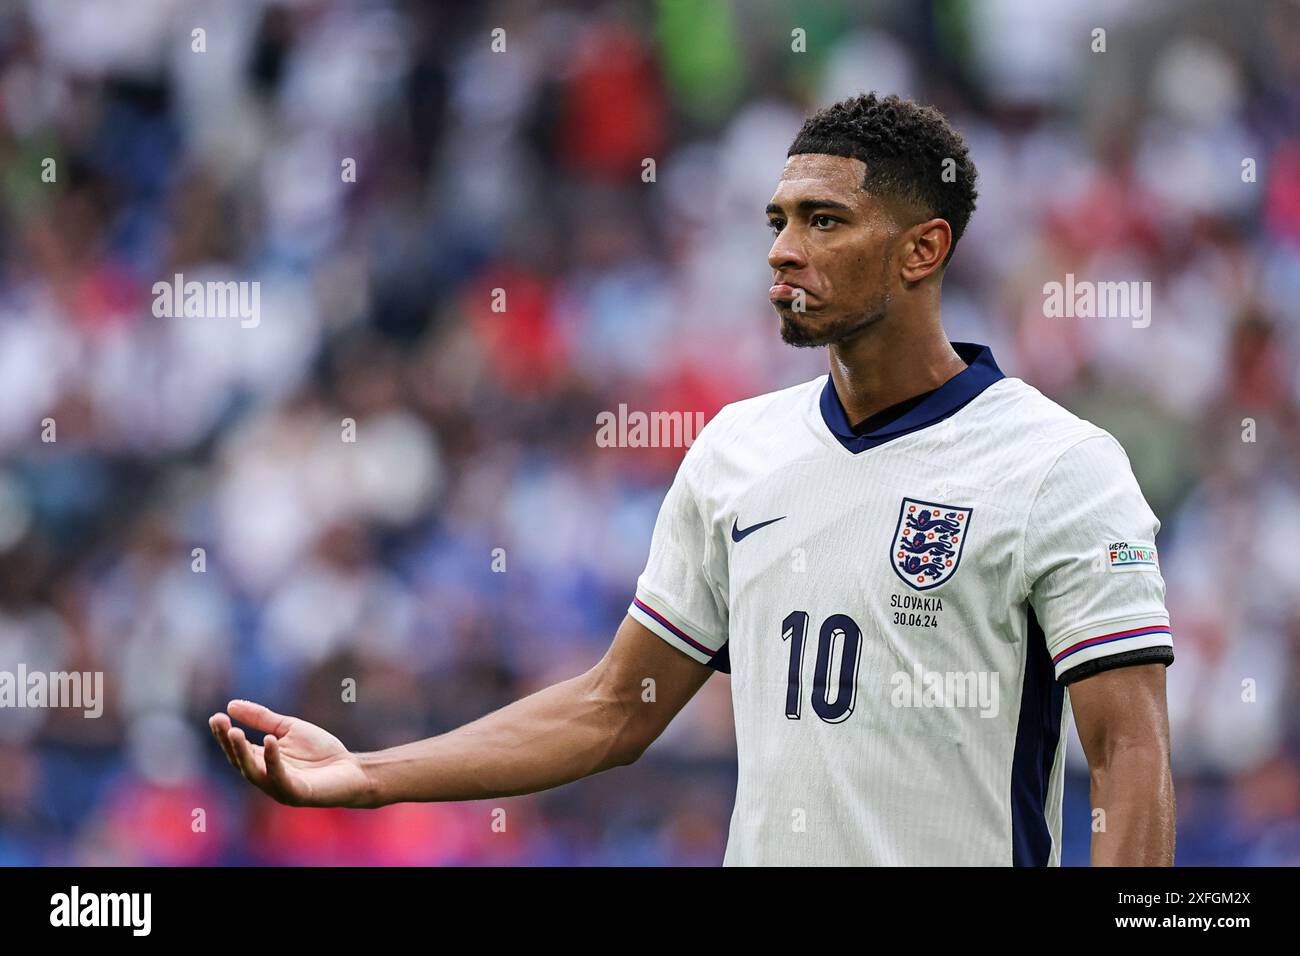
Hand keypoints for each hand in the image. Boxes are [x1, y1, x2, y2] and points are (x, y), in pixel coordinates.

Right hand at [209, 700, 372, 807]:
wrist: (350, 769)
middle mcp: (265, 776)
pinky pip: (280, 776)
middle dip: (228, 742)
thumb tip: (231, 704)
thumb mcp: (288, 728)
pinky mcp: (295, 792)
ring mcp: (278, 786)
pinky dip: (272, 759)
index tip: (215, 717)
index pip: (237, 748)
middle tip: (219, 723)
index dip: (224, 734)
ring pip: (253, 771)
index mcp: (262, 761)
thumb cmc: (320, 751)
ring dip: (242, 752)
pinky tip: (269, 740)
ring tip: (235, 732)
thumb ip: (262, 718)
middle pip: (239, 760)